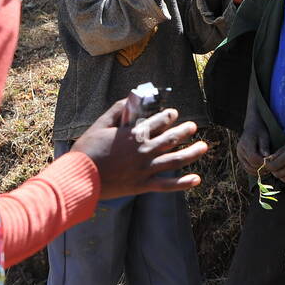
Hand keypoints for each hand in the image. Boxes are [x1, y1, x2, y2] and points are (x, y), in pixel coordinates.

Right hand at [70, 99, 207, 199]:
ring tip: (204, 147)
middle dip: (184, 131)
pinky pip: (167, 185)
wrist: (80, 178)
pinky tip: (197, 179)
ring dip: (191, 153)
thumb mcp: (99, 125)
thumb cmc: (87, 151)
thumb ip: (116, 111)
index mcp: (133, 135)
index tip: (174, 113)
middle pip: (170, 139)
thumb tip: (128, 99)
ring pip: (175, 160)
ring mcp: (145, 169)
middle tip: (193, 126)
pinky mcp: (143, 186)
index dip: (167, 116)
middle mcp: (143, 151)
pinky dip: (183, 183)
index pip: (157, 122)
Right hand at [236, 110, 270, 174]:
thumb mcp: (264, 136)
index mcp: (245, 143)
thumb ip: (264, 146)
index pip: (253, 158)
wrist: (252, 127)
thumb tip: (266, 157)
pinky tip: (262, 170)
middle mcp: (240, 150)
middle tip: (271, 168)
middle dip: (261, 168)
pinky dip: (254, 171)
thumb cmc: (260, 131)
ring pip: (248, 168)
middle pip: (250, 164)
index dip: (262, 162)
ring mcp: (239, 155)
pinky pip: (246, 168)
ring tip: (267, 170)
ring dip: (258, 171)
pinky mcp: (240, 158)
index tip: (270, 162)